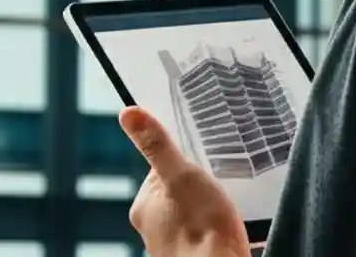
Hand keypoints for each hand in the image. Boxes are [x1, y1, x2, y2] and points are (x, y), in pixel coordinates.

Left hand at [120, 107, 248, 256]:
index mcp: (144, 205)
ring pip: (191, 213)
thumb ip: (157, 145)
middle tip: (218, 183)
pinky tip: (226, 227)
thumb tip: (129, 113)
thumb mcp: (181, 174)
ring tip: (224, 206)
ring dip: (207, 209)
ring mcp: (171, 244)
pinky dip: (214, 228)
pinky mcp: (192, 255)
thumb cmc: (200, 226)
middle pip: (177, 192)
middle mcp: (151, 227)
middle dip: (198, 186)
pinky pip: (204, 233)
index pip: (161, 171)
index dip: (185, 163)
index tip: (203, 162)